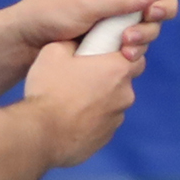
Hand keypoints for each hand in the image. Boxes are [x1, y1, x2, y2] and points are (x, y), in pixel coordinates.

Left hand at [8, 0, 179, 60]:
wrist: (25, 42)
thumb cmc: (47, 14)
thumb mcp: (83, 6)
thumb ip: (119, 1)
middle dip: (160, 10)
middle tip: (150, 19)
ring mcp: (115, 15)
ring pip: (149, 22)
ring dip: (146, 33)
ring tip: (126, 45)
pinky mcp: (111, 36)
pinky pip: (135, 40)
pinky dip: (135, 48)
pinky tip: (125, 57)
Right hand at [20, 38, 140, 166]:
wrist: (42, 133)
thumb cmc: (49, 90)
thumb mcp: (53, 52)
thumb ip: (72, 43)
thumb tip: (77, 43)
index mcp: (117, 69)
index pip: (136, 56)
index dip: (121, 54)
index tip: (103, 55)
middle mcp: (125, 94)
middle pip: (124, 81)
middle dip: (109, 77)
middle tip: (83, 76)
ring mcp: (117, 118)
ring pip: (113, 103)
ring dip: (99, 100)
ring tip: (71, 101)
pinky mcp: (106, 136)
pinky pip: (103, 122)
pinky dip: (92, 119)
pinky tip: (70, 118)